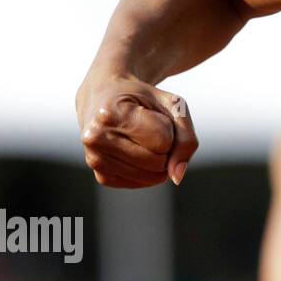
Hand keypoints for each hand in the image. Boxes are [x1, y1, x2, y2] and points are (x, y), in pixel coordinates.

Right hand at [76, 72, 198, 187]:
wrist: (106, 98)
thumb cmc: (144, 101)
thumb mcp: (173, 107)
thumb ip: (185, 140)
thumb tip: (176, 178)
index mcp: (111, 113)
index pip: (164, 141)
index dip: (169, 129)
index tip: (152, 115)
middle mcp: (95, 138)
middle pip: (157, 162)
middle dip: (166, 147)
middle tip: (148, 128)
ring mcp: (94, 160)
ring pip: (150, 176)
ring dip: (158, 160)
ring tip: (141, 138)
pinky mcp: (101, 176)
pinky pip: (141, 183)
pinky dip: (148, 171)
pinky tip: (135, 151)